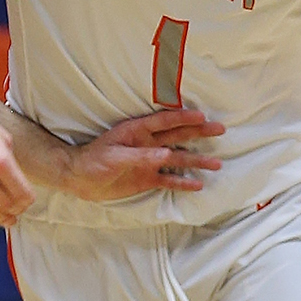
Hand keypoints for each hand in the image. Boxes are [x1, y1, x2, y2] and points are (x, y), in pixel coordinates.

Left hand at [59, 109, 226, 201]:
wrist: (80, 179)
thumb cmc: (94, 160)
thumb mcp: (116, 156)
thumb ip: (141, 156)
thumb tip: (166, 155)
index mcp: (138, 131)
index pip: (165, 122)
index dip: (183, 118)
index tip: (202, 116)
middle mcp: (148, 144)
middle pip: (178, 136)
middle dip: (199, 133)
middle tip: (220, 130)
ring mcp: (149, 162)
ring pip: (178, 159)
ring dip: (197, 161)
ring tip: (217, 164)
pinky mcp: (147, 179)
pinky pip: (169, 181)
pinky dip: (183, 183)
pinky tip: (198, 185)